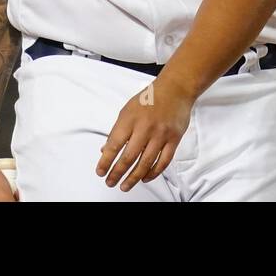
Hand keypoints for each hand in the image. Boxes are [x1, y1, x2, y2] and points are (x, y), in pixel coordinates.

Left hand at [96, 77, 194, 191]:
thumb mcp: (127, 110)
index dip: (105, 161)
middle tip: (110, 182)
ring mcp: (160, 134)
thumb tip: (105, 150)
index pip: (114, 145)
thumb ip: (117, 131)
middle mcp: (144, 128)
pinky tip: (145, 178)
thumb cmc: (149, 99)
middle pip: (129, 157)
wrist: (175, 89)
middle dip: (117, 173)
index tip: (100, 172)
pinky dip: (153, 173)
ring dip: (133, 177)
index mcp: (129, 119)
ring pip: (145, 163)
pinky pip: (163, 161)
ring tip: (125, 185)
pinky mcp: (174, 139)